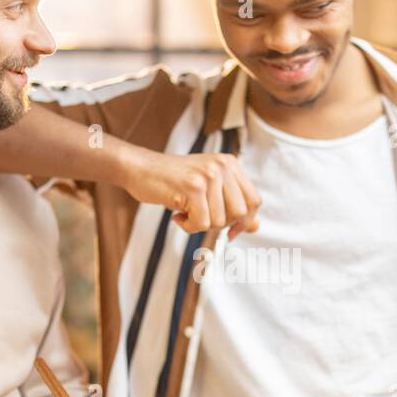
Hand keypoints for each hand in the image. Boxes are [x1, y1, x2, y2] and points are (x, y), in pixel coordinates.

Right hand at [122, 149, 260, 238]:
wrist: (140, 169)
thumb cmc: (173, 181)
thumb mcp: (208, 191)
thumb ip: (232, 206)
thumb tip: (256, 227)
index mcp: (231, 164)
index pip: (254, 201)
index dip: (245, 221)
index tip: (231, 231)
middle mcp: (223, 166)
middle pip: (239, 213)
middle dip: (221, 224)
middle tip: (200, 217)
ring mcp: (209, 175)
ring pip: (219, 220)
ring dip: (200, 224)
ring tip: (185, 211)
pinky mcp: (193, 187)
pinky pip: (202, 223)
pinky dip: (188, 226)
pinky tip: (177, 214)